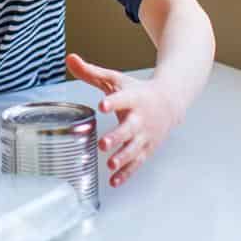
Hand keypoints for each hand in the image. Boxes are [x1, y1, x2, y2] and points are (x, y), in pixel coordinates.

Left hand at [66, 52, 185, 187]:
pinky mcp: (147, 148)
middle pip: (130, 128)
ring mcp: (145, 135)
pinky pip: (137, 163)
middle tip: (103, 143)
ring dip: (123, 158)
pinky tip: (114, 181)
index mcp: (134, 98)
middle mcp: (141, 118)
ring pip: (135, 148)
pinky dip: (127, 173)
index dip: (113, 102)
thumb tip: (70, 59)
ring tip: (110, 164)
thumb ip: (92, 72)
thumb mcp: (116, 80)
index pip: (124, 99)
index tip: (102, 106)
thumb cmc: (138, 91)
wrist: (170, 102)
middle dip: (117, 137)